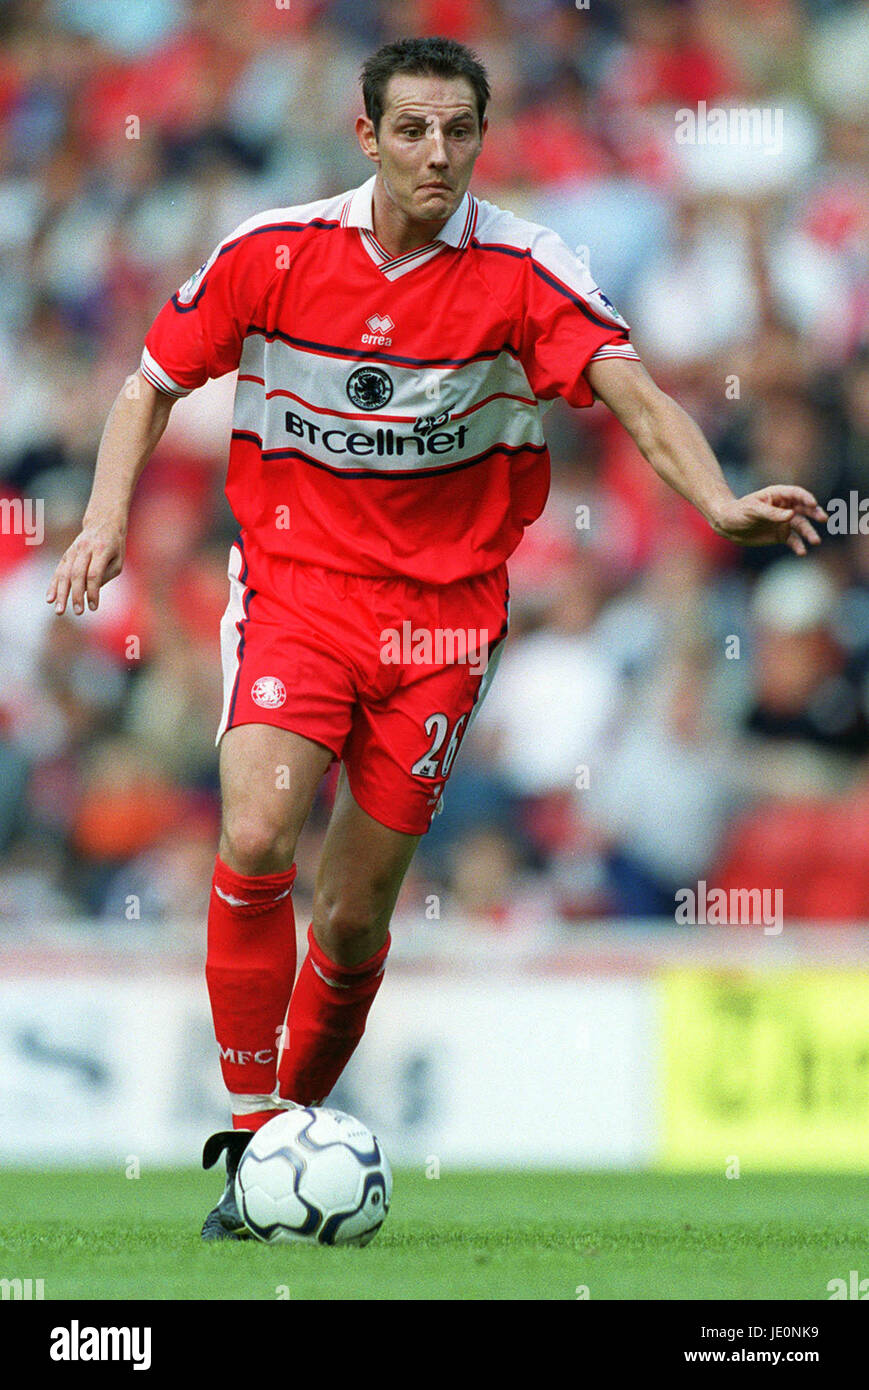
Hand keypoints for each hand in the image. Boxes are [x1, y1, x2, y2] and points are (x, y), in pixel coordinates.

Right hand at [46, 517, 125, 614]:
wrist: (102, 522)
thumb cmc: (114, 547)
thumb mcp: (118, 561)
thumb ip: (105, 576)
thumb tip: (89, 592)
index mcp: (101, 550)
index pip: (94, 574)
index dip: (93, 592)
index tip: (93, 607)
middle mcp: (85, 549)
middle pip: (77, 574)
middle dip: (76, 595)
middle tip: (78, 612)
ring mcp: (73, 551)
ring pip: (64, 573)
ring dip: (61, 593)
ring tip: (60, 610)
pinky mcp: (66, 554)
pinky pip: (58, 571)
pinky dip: (53, 586)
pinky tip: (49, 599)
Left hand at [710, 486, 826, 555]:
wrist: (727, 525)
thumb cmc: (737, 512)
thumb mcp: (753, 510)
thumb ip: (772, 513)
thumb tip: (791, 515)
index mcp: (777, 495)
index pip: (796, 494)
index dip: (806, 498)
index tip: (813, 504)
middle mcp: (784, 508)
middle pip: (804, 509)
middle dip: (815, 513)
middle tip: (823, 519)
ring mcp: (783, 522)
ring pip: (801, 526)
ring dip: (809, 533)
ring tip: (815, 541)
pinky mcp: (780, 535)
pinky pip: (793, 540)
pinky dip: (798, 546)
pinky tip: (802, 552)